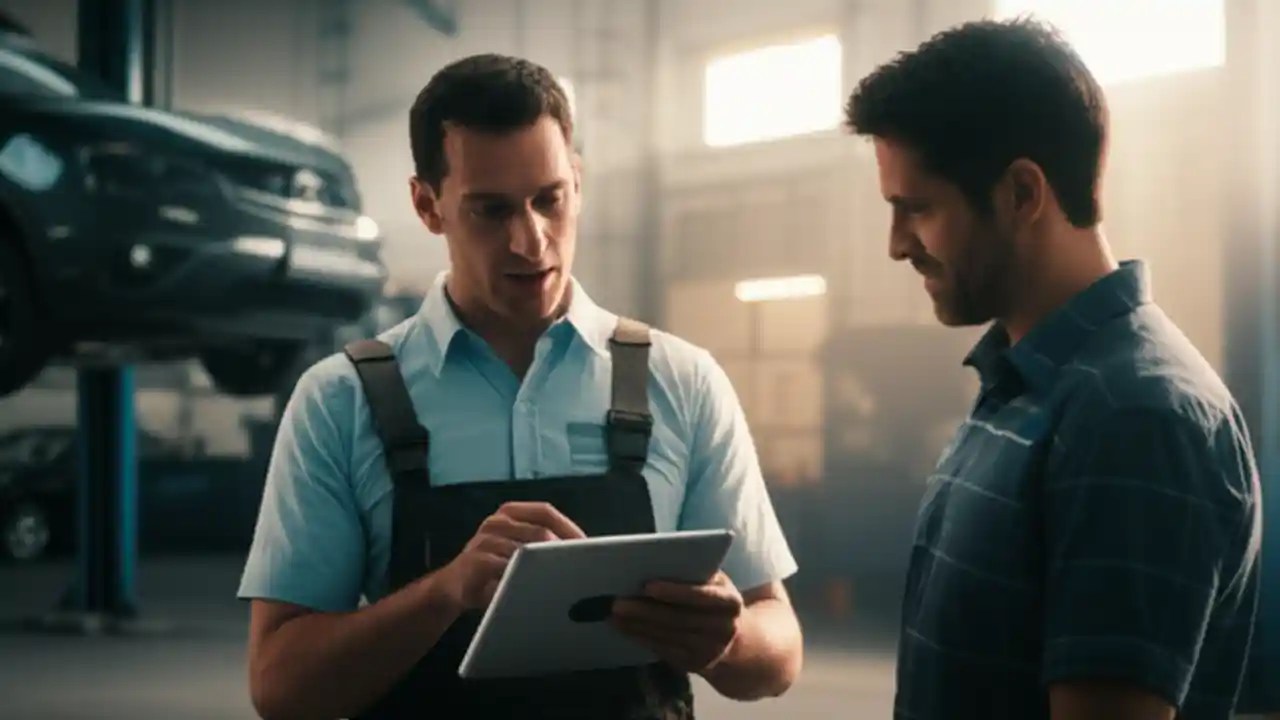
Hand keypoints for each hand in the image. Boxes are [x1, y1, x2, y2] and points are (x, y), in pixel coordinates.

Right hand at [435, 502, 585, 611]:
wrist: (452, 588)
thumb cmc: (493, 570)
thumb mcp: (516, 552)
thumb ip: (539, 546)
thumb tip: (581, 552)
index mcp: (510, 513)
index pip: (545, 511)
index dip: (569, 527)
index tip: (589, 545)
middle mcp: (497, 521)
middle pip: (540, 530)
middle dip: (563, 550)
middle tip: (580, 568)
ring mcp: (485, 539)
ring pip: (526, 550)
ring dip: (547, 566)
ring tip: (565, 580)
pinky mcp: (477, 561)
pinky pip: (507, 568)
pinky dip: (525, 578)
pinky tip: (538, 588)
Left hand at [610, 571, 743, 673]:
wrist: (734, 639)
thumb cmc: (714, 599)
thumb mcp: (715, 583)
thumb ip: (695, 573)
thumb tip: (655, 560)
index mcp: (730, 602)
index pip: (702, 596)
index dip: (675, 591)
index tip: (647, 586)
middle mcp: (723, 629)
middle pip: (678, 619)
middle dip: (645, 611)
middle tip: (617, 602)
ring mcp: (710, 650)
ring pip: (667, 636)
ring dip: (637, 626)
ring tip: (614, 614)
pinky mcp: (695, 665)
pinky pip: (663, 650)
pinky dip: (641, 638)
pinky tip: (624, 628)